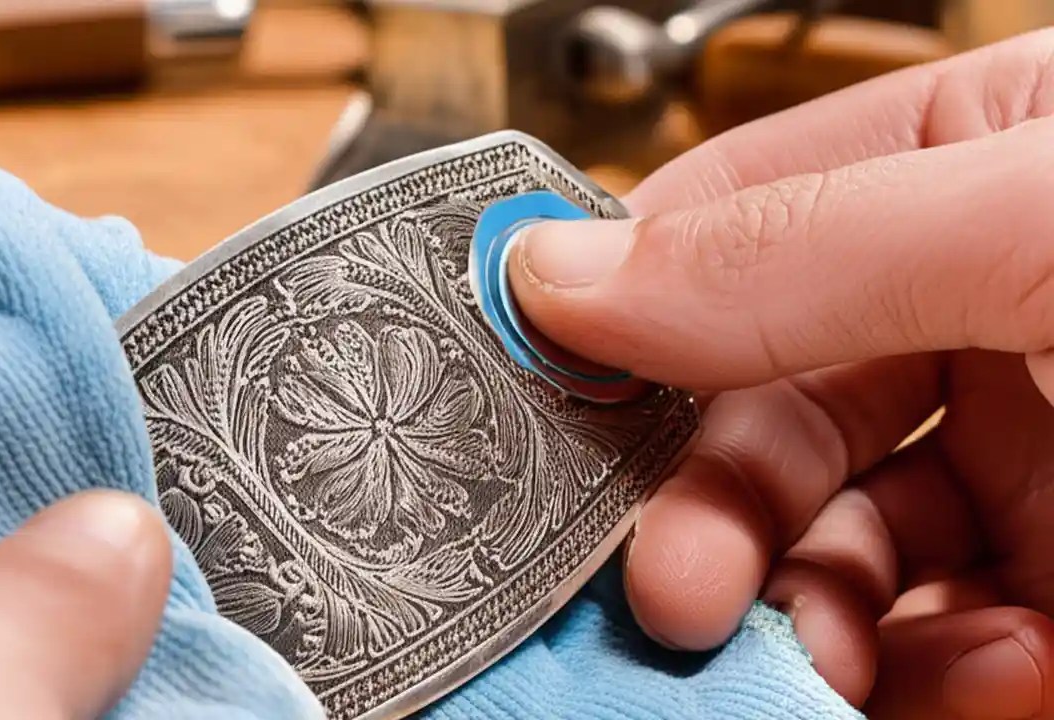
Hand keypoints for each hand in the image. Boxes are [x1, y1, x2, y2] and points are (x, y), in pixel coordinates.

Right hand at [512, 30, 1053, 719]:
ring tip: (786, 653)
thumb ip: (793, 249)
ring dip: (792, 610)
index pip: (736, 221)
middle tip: (668, 583)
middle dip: (708, 506)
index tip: (537, 386)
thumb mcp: (1033, 219)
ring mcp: (1032, 458)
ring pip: (833, 545)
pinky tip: (943, 676)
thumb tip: (558, 272)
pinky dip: (918, 682)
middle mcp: (982, 310)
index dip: (626, 301)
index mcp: (969, 169)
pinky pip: (943, 650)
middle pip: (765, 410)